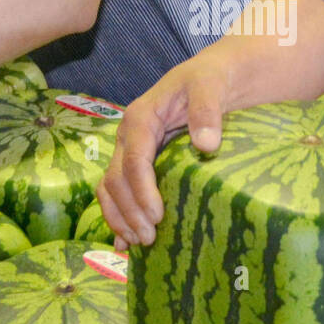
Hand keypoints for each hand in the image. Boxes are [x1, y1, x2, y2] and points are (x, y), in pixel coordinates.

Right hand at [97, 53, 230, 250]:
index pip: (134, 159)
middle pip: (116, 179)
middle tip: (150, 237)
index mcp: (141, 117)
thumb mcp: (211, 86)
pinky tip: (124, 244)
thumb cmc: (211, 80)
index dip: (142, 190)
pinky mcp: (137, 164)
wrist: (213, 78)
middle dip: (129, 211)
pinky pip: (118, 192)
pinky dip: (118, 217)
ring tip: (140, 243)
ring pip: (111, 189)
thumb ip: (207, 110)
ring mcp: (130, 151)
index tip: (158, 215)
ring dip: (120, 218)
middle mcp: (129, 136)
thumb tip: (206, 144)